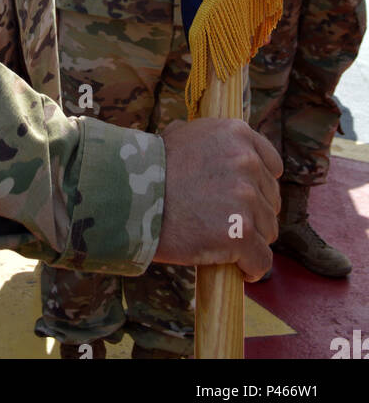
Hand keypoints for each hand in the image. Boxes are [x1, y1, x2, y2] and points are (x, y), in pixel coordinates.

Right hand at [156, 118, 280, 280]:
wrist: (130, 196)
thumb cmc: (152, 168)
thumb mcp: (184, 135)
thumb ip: (214, 141)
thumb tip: (227, 148)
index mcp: (237, 133)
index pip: (272, 165)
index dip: (259, 185)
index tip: (244, 198)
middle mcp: (247, 161)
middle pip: (270, 200)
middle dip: (253, 214)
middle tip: (225, 222)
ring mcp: (245, 197)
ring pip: (268, 230)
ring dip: (250, 240)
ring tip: (223, 243)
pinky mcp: (241, 232)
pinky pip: (261, 260)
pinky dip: (251, 267)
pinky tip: (238, 268)